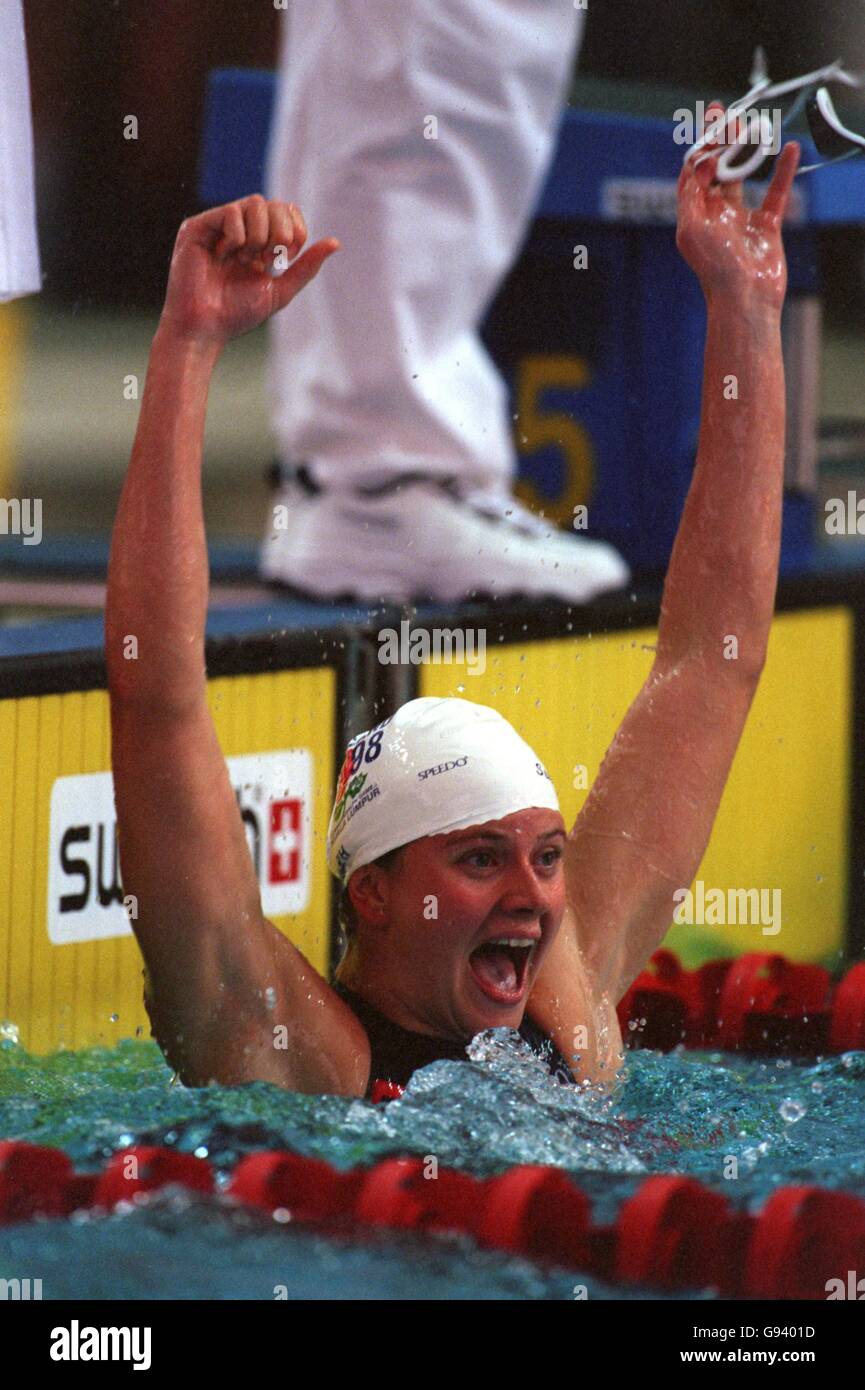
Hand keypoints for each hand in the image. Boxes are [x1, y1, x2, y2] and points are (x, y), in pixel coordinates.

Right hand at [159, 194, 339, 346]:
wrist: (206, 328)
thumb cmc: (238, 314)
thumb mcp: (281, 290)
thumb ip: (306, 266)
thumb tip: (336, 242)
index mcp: (258, 240)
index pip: (288, 211)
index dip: (296, 230)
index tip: (286, 258)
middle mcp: (238, 229)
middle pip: (275, 204)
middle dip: (280, 233)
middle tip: (268, 261)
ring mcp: (218, 226)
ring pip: (255, 203)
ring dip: (260, 236)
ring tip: (246, 260)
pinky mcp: (198, 227)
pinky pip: (231, 212)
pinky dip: (238, 236)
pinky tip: (225, 256)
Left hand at [677, 101, 799, 308]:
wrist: (746, 299)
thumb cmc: (715, 268)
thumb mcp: (692, 227)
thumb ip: (693, 192)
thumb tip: (701, 160)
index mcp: (694, 216)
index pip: (693, 174)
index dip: (699, 148)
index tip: (707, 125)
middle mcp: (716, 216)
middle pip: (717, 170)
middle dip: (720, 141)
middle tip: (726, 112)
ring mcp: (742, 220)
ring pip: (745, 177)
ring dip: (747, 151)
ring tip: (751, 123)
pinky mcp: (766, 227)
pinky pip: (776, 193)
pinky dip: (783, 171)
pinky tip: (789, 149)